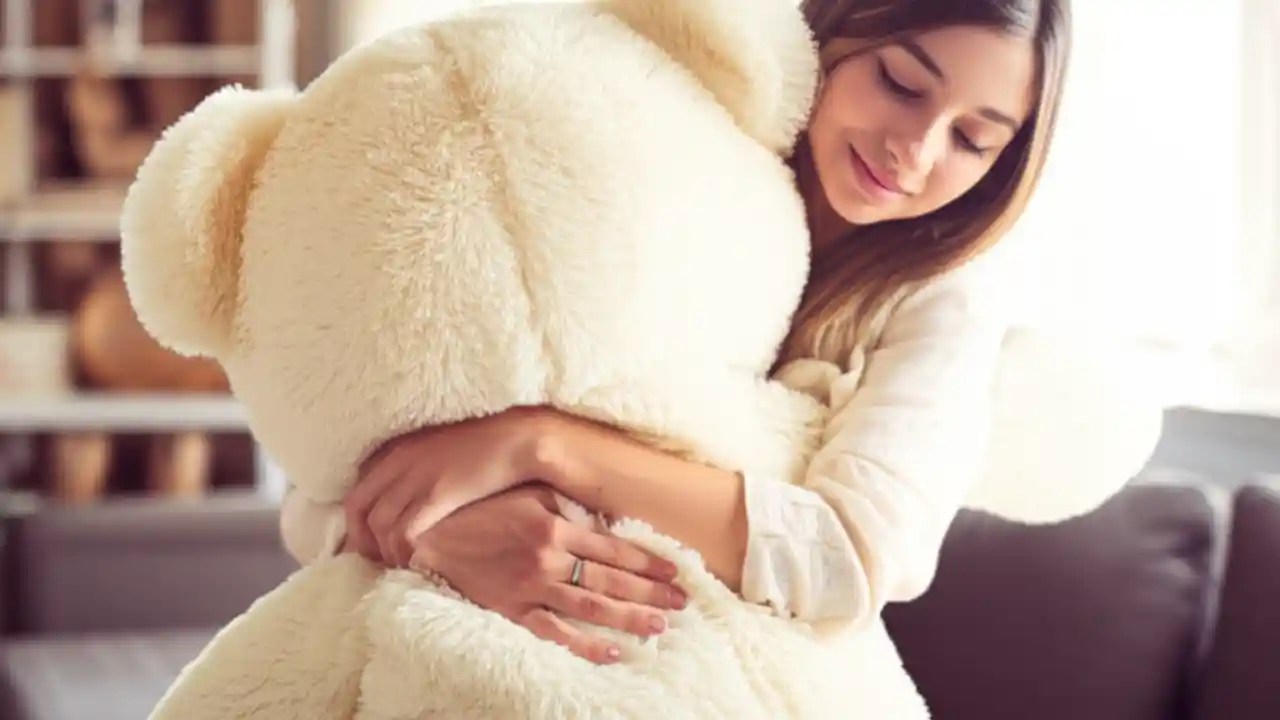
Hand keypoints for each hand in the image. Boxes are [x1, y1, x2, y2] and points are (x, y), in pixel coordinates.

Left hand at [344, 407, 554, 564]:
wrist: (519, 438)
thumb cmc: (488, 448)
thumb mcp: (441, 454)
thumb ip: (418, 471)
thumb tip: (406, 502)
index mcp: (398, 451)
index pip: (358, 494)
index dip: (357, 528)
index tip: (371, 548)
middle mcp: (399, 461)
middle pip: (359, 511)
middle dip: (364, 545)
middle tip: (381, 565)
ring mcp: (416, 477)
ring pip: (380, 526)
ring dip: (387, 553)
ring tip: (403, 567)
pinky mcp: (437, 493)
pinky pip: (405, 532)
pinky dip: (406, 552)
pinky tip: (420, 562)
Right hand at [361, 484, 688, 663]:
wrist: (430, 533)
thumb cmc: (480, 506)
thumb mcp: (527, 493)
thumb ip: (565, 504)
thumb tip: (600, 519)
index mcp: (557, 526)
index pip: (615, 549)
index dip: (648, 562)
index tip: (675, 572)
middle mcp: (551, 558)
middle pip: (612, 581)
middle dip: (651, 593)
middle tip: (682, 604)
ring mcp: (532, 587)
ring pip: (592, 609)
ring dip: (629, 619)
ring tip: (659, 627)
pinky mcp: (513, 610)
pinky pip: (556, 633)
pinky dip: (586, 646)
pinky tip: (612, 653)